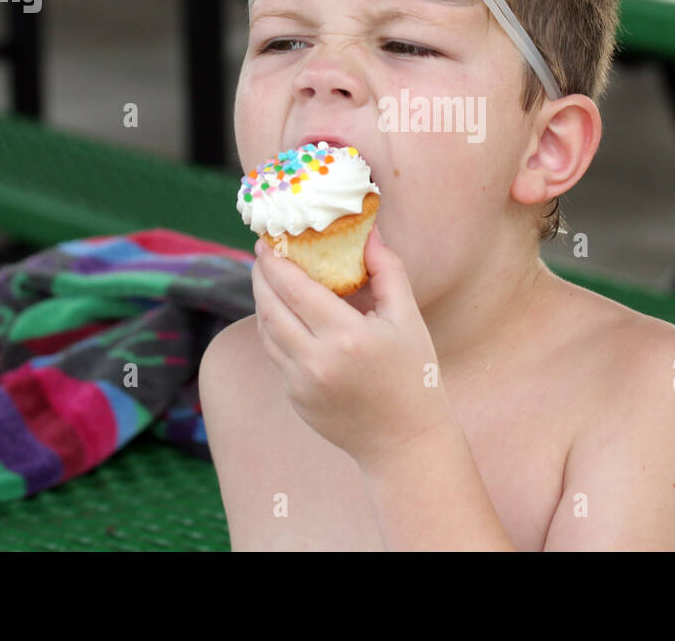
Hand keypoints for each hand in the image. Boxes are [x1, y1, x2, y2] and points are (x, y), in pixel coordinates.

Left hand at [251, 226, 454, 468]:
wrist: (405, 441)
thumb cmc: (413, 376)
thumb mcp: (408, 319)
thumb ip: (388, 271)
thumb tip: (370, 233)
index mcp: (346, 337)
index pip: (295, 288)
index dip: (275, 261)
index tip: (267, 241)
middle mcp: (316, 361)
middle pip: (270, 307)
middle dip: (261, 276)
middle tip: (263, 254)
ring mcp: (301, 383)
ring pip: (266, 332)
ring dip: (262, 301)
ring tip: (268, 280)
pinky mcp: (295, 399)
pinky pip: (277, 355)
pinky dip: (274, 329)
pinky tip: (284, 315)